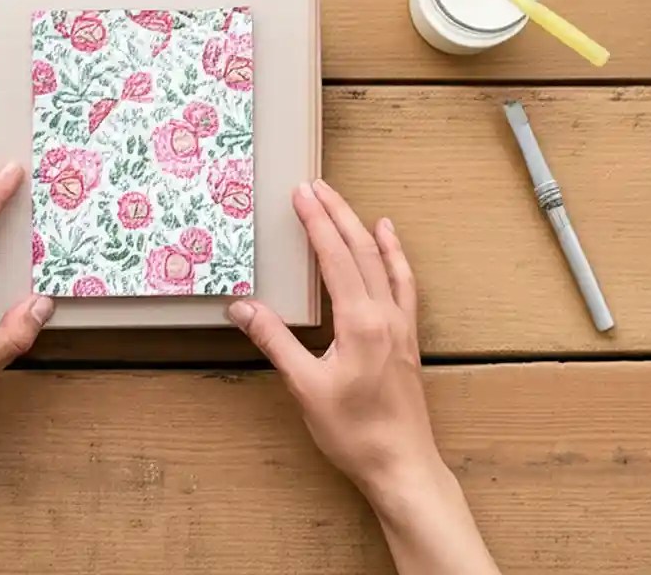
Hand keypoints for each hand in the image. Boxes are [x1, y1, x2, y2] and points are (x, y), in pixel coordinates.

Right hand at [227, 179, 439, 496]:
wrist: (401, 465)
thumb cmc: (353, 431)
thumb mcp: (304, 386)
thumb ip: (274, 341)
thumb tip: (242, 307)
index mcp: (360, 322)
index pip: (336, 258)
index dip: (316, 223)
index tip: (300, 194)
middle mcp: (385, 315)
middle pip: (360, 250)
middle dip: (337, 214)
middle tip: (314, 186)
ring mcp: (402, 325)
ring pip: (384, 262)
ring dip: (363, 228)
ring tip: (345, 201)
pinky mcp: (408, 338)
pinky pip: (404, 283)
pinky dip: (395, 256)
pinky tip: (389, 241)